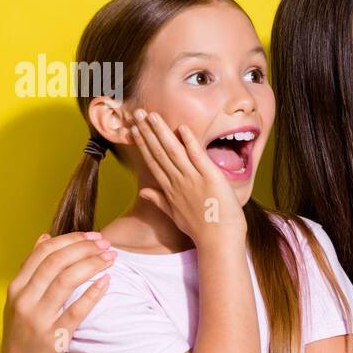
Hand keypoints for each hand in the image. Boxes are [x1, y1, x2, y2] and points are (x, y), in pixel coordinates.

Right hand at [1, 231, 114, 352]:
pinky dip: (93, 293)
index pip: (43, 252)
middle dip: (85, 248)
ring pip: (66, 280)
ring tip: (111, 258)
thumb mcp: (20, 300)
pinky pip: (76, 311)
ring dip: (92, 264)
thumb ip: (32, 269)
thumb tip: (44, 236)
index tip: (93, 236)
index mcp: (16, 288)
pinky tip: (107, 282)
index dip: (71, 239)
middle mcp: (23, 300)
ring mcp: (37, 319)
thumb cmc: (25, 333)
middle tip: (107, 244)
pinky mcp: (54, 337)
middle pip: (56, 262)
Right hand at [130, 109, 245, 245]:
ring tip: (151, 115)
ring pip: (173, 151)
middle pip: (159, 152)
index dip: (142, 143)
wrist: (219, 240)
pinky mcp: (210, 178)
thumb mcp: (175, 215)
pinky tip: (182, 128)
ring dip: (162, 132)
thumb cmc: (200, 229)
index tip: (133, 129)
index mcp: (170, 189)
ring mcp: (193, 179)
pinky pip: (198, 156)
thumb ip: (159, 200)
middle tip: (136, 112)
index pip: (153, 161)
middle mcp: (178, 181)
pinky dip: (190, 142)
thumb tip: (144, 191)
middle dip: (147, 131)